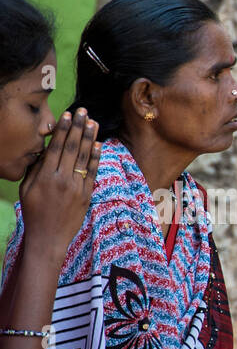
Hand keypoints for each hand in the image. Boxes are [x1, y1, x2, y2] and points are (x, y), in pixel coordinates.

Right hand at [18, 109, 99, 259]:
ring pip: (85, 158)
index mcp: (45, 176)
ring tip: (93, 122)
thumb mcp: (27, 188)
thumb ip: (36, 168)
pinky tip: (99, 144)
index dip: (63, 129)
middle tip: (83, 111)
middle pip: (73, 148)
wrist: (48, 237)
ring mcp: (77, 187)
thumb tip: (45, 149)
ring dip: (90, 138)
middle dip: (78, 127)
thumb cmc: (34, 211)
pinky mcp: (87, 195)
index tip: (67, 114)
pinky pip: (93, 173)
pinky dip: (97, 158)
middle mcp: (62, 179)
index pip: (56, 147)